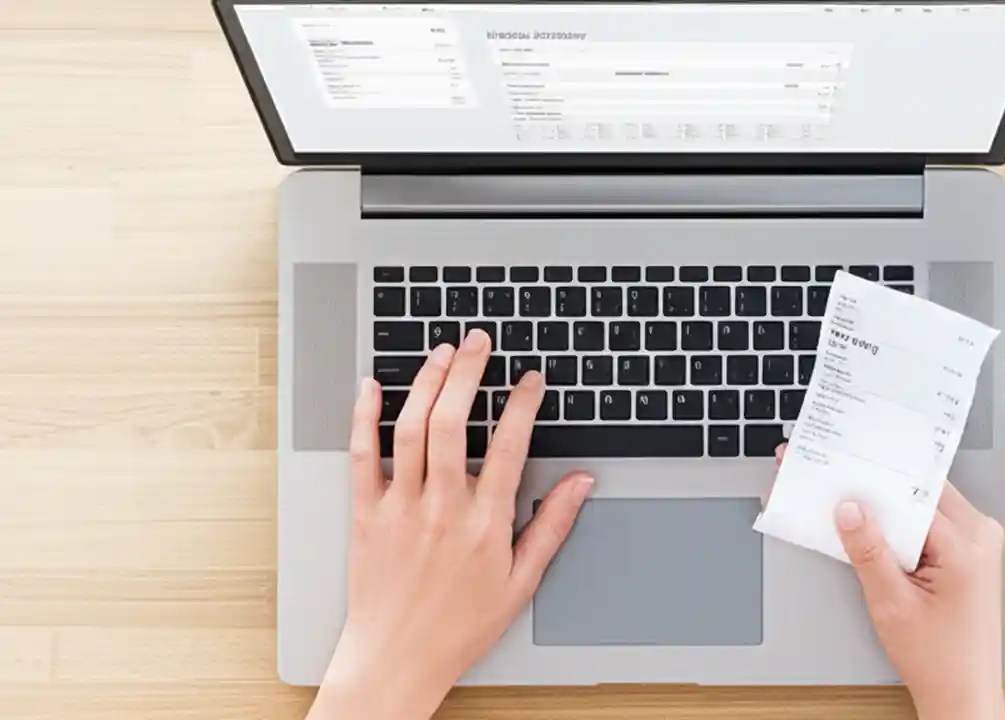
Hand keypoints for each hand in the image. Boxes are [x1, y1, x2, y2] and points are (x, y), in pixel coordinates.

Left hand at [308, 331, 594, 719]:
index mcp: (486, 522)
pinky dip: (364, 416)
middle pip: (455, 420)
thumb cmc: (460, 626)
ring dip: (427, 382)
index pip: (511, 444)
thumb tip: (581, 482)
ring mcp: (401, 507)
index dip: (523, 403)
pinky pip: (362, 455)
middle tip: (479, 342)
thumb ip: (552, 526)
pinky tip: (372, 387)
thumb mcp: (522, 582)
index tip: (530, 379)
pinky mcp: (366, 514)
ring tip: (442, 353)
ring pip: (412, 427)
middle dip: (469, 371)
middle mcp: (443, 507)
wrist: (398, 659)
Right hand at [775, 445, 1004, 719]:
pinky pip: (927, 520)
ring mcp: (976, 541)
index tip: (837, 468)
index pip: (911, 492)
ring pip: (920, 503)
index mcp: (967, 545)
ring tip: (845, 504)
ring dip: (884, 504)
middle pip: (917, 490)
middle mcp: (979, 535)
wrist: (963, 694)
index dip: (870, 479)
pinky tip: (868, 527)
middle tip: (833, 480)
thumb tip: (849, 509)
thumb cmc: (939, 659)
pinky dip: (896, 522)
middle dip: (874, 487)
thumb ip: (868, 551)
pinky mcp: (966, 551)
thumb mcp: (891, 604)